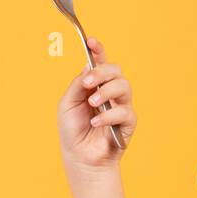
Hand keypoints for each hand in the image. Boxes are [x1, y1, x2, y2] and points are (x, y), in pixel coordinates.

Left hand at [57, 36, 135, 171]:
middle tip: (88, 83)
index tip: (91, 41)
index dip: (98, 50)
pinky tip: (96, 123)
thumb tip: (88, 67)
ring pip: (124, 86)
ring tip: (92, 103)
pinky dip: (108, 116)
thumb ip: (78, 84)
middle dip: (102, 72)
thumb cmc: (73, 130)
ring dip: (106, 92)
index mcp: (95, 85)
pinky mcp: (128, 122)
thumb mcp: (68, 103)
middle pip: (115, 70)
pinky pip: (124, 111)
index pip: (100, 62)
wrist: (80, 157)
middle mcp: (110, 92)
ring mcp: (121, 105)